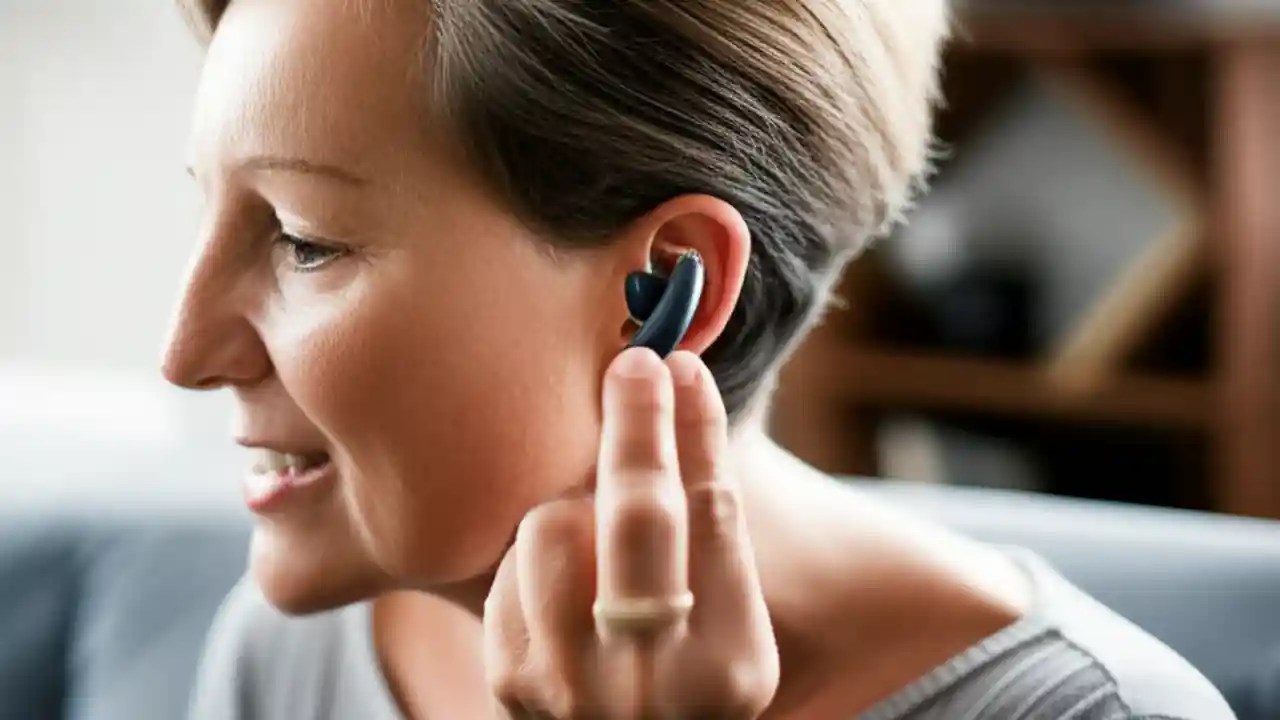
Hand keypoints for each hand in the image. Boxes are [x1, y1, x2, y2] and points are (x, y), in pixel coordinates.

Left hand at [483, 347, 779, 719]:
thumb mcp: (728, 636)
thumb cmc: (679, 682)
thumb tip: (679, 405)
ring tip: (592, 532)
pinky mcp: (509, 681)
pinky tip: (558, 583)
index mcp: (729, 662)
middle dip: (637, 423)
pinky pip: (510, 565)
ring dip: (573, 504)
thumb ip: (708, 544)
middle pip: (641, 514)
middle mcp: (655, 679)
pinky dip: (533, 556)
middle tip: (634, 364)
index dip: (697, 430)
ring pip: (555, 526)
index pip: (715, 515)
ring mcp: (574, 686)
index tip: (683, 367)